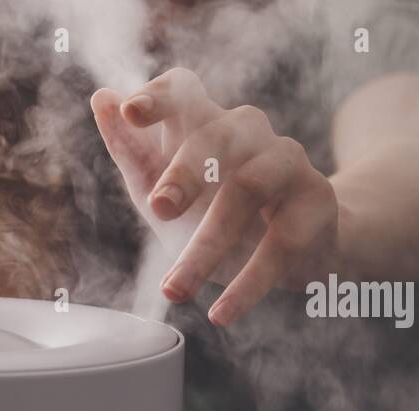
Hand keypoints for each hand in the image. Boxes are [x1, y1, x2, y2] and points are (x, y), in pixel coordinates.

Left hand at [91, 69, 338, 325]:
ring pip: (248, 191)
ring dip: (208, 246)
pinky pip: (283, 242)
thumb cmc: (217, 210)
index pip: (184, 89)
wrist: (300, 245)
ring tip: (174, 291)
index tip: (131, 113)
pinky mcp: (317, 201)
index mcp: (204, 124)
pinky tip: (220, 314)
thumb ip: (131, 151)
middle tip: (158, 210)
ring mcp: (287, 162)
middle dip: (185, 172)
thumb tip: (101, 97)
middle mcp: (248, 133)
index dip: (158, 97)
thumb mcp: (163, 186)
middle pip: (218, 136)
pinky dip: (249, 283)